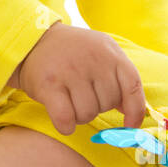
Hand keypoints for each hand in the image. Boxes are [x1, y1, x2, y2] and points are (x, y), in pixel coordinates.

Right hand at [11, 24, 146, 134]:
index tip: (130, 125)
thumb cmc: (72, 52)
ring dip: (79, 116)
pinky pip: (66, 118)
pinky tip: (63, 120)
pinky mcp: (49, 84)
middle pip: (107, 104)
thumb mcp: (101, 52)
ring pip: (87, 114)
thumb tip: (133, 112)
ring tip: (69, 101)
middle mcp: (92, 59)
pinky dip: (66, 125)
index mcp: (109, 51)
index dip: (135, 110)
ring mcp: (70, 71)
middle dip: (97, 107)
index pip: (132, 85)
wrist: (32, 40)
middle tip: (82, 96)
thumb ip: (119, 77)